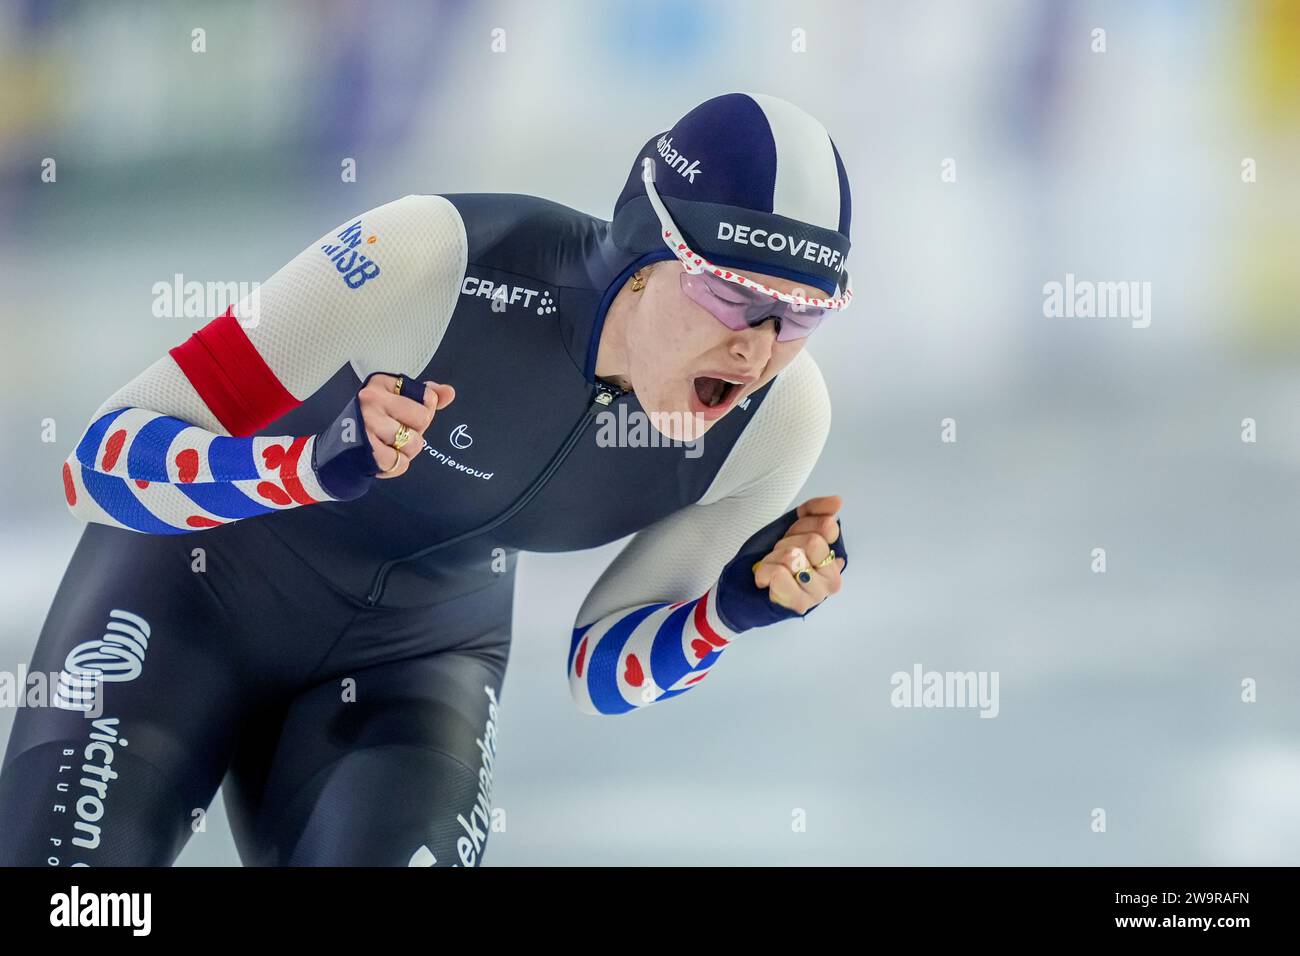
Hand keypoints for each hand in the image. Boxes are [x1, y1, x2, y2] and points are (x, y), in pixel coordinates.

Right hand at [359, 374, 454, 478]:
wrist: (339, 453)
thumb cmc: (373, 424)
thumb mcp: (396, 402)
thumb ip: (424, 396)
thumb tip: (449, 392)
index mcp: (381, 383)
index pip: (427, 397)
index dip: (423, 411)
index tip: (404, 414)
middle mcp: (371, 399)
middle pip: (423, 419)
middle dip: (416, 432)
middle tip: (396, 432)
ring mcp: (367, 424)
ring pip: (415, 443)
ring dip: (407, 451)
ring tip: (388, 445)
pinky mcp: (366, 449)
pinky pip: (401, 463)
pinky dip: (396, 466)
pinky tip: (382, 457)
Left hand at [751, 494, 845, 613]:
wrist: (746, 587)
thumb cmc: (775, 558)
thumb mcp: (794, 528)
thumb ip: (816, 511)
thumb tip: (837, 501)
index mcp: (834, 557)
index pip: (827, 526)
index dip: (800, 525)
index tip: (790, 536)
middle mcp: (833, 578)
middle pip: (813, 541)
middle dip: (786, 543)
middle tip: (778, 555)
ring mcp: (818, 593)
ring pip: (794, 557)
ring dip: (772, 558)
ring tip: (771, 568)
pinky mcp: (800, 604)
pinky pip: (780, 575)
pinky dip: (765, 572)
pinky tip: (765, 580)